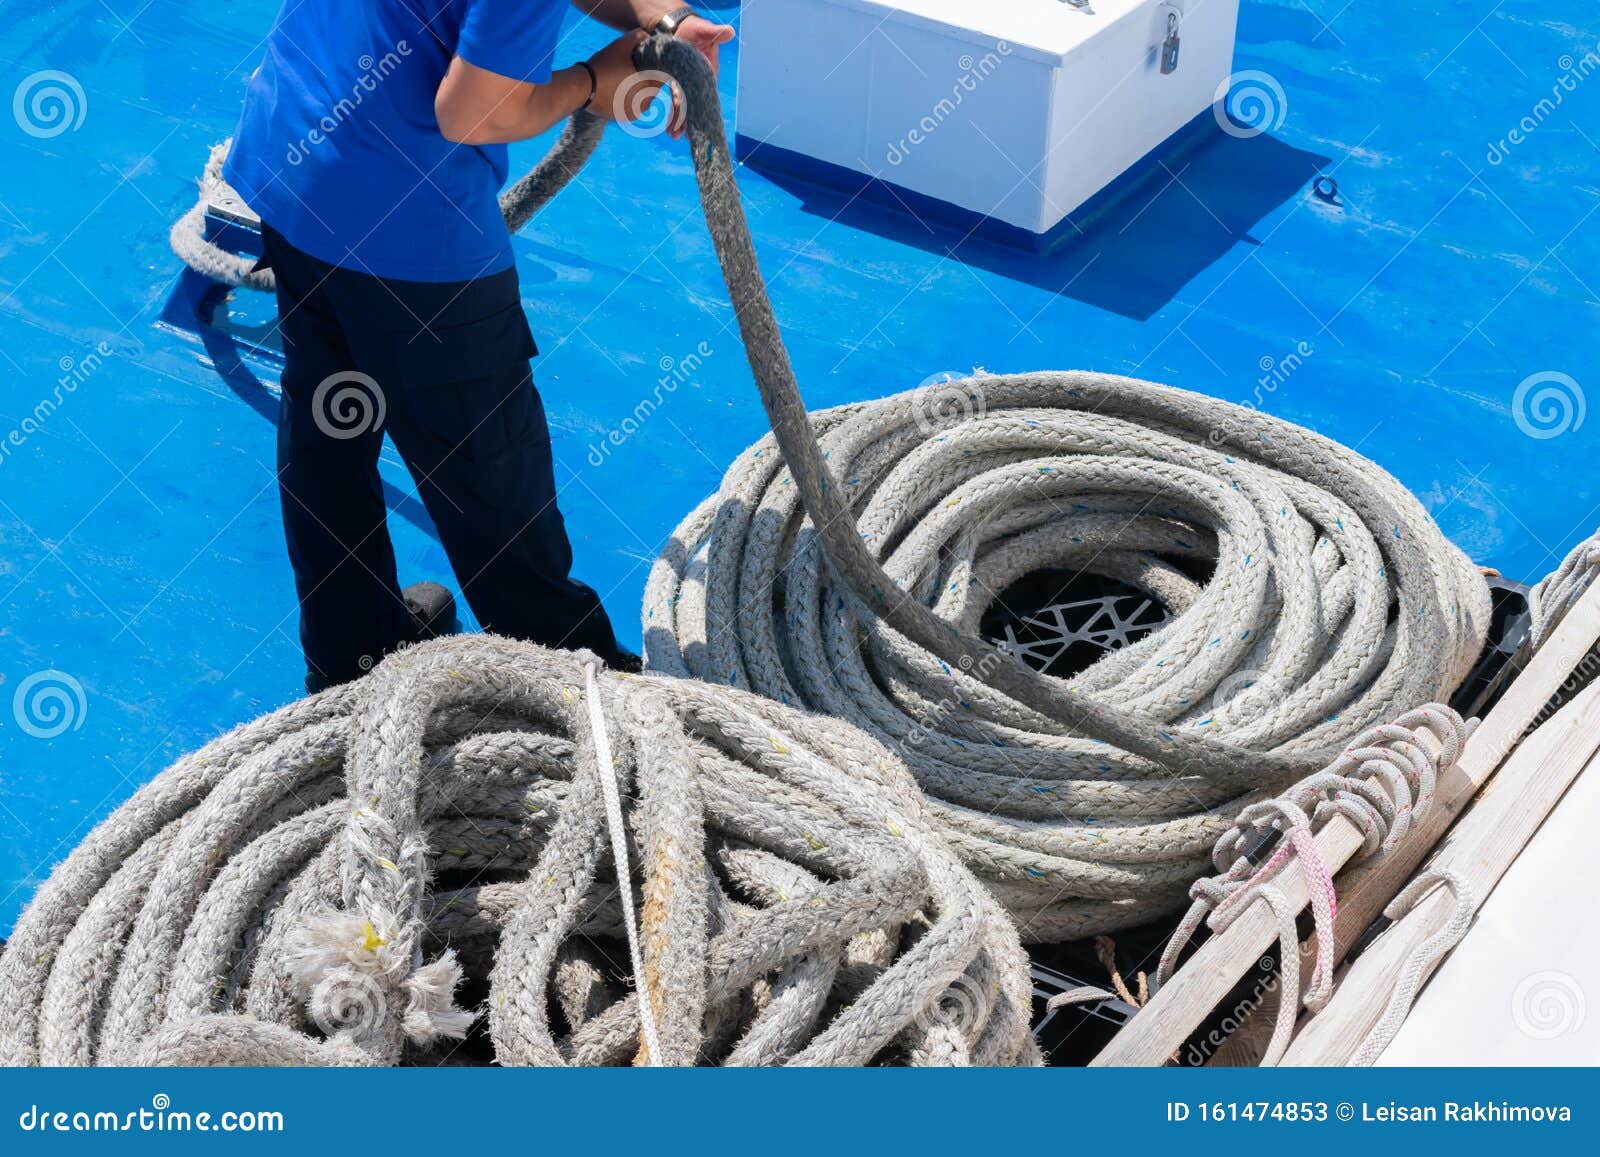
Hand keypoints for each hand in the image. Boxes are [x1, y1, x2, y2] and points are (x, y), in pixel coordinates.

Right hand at [587, 29, 660, 123]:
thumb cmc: (604, 65)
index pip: (661, 79)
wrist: (582, 87)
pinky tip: (617, 90)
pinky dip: (627, 100)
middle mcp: (645, 104)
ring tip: (624, 80)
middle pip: (651, 90)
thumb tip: (645, 35)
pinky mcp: (623, 118)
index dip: (655, 70)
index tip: (644, 64)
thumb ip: (637, 36)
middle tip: (632, 71)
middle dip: (645, 81)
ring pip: (641, 100)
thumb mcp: (621, 45)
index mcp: (650, 88)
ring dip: (637, 92)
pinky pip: (630, 107)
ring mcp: (634, 113)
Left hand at [664, 16, 733, 138]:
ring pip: (684, 107)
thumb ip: (715, 33)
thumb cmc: (693, 28)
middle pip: (695, 104)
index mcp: (708, 72)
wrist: (676, 27)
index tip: (702, 121)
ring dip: (680, 122)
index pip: (708, 92)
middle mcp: (699, 82)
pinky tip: (669, 128)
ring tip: (674, 136)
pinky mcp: (676, 83)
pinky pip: (675, 102)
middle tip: (684, 136)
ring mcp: (687, 84)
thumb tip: (729, 32)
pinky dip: (672, 114)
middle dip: (689, 120)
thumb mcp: (703, 30)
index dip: (704, 106)